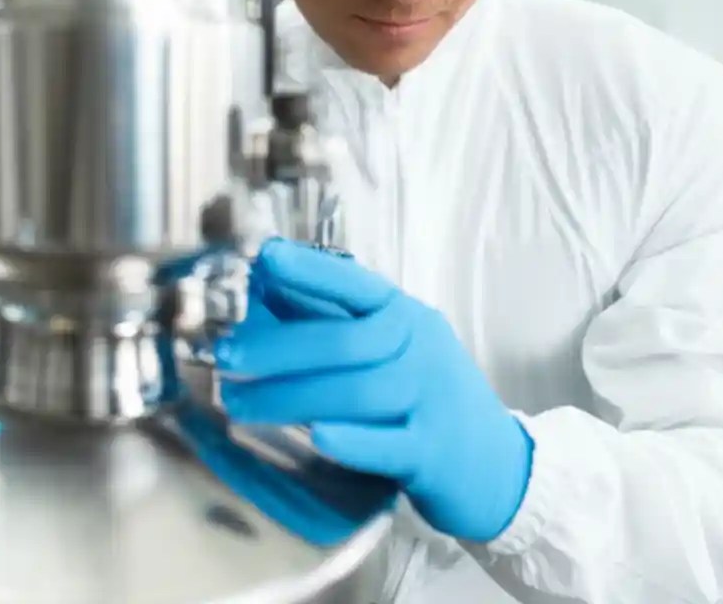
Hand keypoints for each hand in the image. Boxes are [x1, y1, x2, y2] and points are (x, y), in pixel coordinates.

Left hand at [216, 239, 533, 541]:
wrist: (498, 466)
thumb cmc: (426, 398)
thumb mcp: (393, 348)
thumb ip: (335, 323)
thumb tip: (264, 288)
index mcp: (407, 317)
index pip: (357, 284)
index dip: (310, 268)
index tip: (262, 256)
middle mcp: (421, 350)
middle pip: (347, 340)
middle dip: (279, 346)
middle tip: (224, 356)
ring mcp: (431, 401)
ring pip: (360, 391)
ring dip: (292, 396)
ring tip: (239, 404)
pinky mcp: (433, 454)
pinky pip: (391, 445)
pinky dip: (354, 441)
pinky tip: (317, 438)